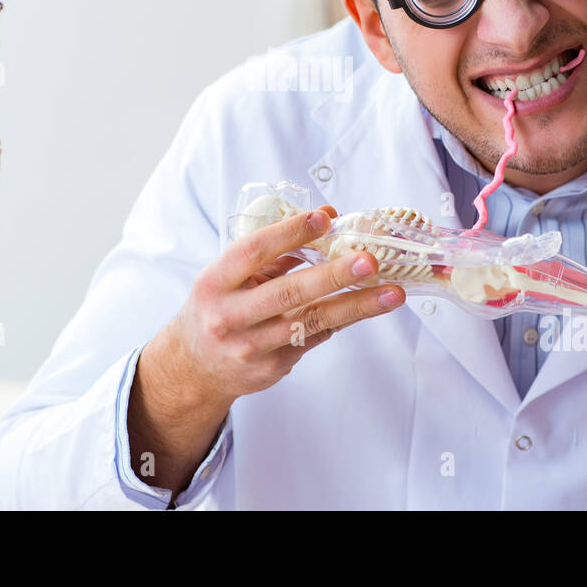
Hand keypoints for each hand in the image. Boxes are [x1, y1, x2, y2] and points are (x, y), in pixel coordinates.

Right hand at [166, 205, 405, 405]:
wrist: (195, 367)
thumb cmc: (220, 306)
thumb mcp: (231, 275)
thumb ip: (275, 250)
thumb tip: (327, 218)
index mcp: (215, 282)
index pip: (253, 252)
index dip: (290, 233)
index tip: (324, 218)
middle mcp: (229, 316)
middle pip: (289, 292)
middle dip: (333, 275)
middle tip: (369, 260)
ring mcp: (251, 347)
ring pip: (311, 321)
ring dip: (356, 306)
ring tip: (391, 293)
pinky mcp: (271, 368)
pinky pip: (314, 338)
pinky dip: (341, 319)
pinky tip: (367, 307)